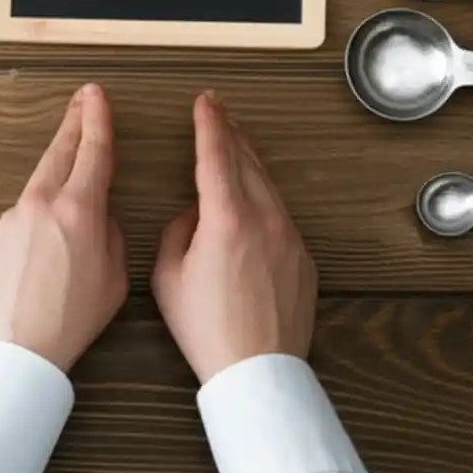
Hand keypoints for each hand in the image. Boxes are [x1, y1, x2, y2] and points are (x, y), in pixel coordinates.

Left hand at [0, 84, 127, 371]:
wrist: (14, 351)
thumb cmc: (71, 321)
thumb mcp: (114, 279)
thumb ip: (109, 235)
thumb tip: (98, 216)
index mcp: (78, 209)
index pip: (93, 150)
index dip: (98, 119)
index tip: (97, 95)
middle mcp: (39, 204)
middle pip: (59, 152)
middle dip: (74, 123)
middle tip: (82, 101)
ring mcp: (8, 219)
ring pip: (37, 191)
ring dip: (54, 187)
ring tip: (69, 208)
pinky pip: (19, 225)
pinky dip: (32, 230)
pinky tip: (39, 260)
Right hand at [152, 93, 317, 383]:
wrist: (257, 370)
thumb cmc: (206, 329)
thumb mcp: (168, 278)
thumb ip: (178, 232)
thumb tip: (194, 214)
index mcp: (226, 219)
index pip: (216, 156)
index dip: (208, 124)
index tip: (205, 102)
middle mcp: (265, 219)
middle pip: (247, 162)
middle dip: (231, 132)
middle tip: (218, 110)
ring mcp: (290, 237)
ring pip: (268, 186)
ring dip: (250, 161)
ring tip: (235, 143)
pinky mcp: (303, 258)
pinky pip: (281, 216)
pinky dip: (264, 198)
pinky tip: (253, 199)